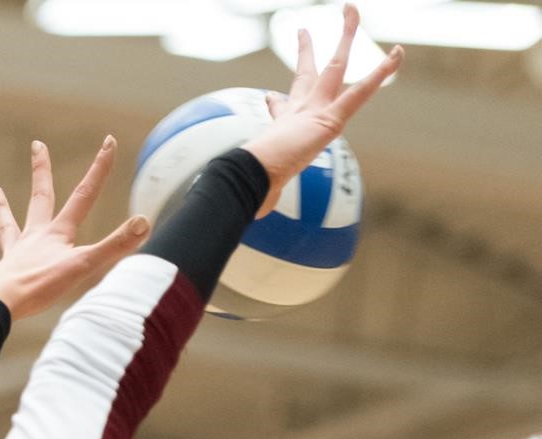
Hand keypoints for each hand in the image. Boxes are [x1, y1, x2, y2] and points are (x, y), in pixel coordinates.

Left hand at [0, 137, 151, 320]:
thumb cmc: (39, 286)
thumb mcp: (83, 266)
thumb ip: (114, 246)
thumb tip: (144, 222)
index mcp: (55, 234)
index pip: (83, 196)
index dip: (99, 169)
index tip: (108, 140)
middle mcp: (32, 240)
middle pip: (39, 199)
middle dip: (41, 171)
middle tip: (37, 145)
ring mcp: (12, 258)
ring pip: (6, 226)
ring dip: (0, 207)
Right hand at [245, 4, 403, 217]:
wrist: (248, 176)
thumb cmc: (249, 186)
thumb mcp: (258, 189)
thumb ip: (262, 195)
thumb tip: (254, 210)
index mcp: (280, 129)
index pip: (280, 106)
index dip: (277, 100)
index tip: (271, 95)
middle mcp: (296, 111)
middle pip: (305, 72)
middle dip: (306, 49)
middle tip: (303, 29)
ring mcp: (313, 109)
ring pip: (334, 66)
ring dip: (345, 36)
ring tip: (351, 10)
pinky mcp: (329, 118)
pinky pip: (361, 91)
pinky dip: (381, 72)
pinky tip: (399, 53)